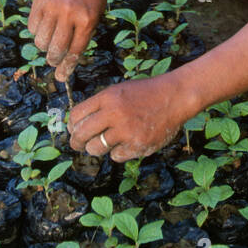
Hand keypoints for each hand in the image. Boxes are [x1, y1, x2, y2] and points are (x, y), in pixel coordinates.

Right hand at [28, 0, 106, 80]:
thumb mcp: (96, 15)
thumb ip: (82, 36)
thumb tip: (65, 62)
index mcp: (87, 19)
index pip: (74, 51)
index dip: (66, 67)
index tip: (61, 77)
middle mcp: (69, 13)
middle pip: (55, 49)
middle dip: (53, 60)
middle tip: (53, 60)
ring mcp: (53, 5)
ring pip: (40, 40)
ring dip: (44, 46)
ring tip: (50, 41)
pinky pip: (32, 26)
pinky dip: (36, 31)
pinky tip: (45, 26)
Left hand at [68, 75, 193, 161]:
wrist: (175, 96)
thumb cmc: (145, 94)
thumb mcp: (119, 91)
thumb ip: (100, 105)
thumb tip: (76, 125)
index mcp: (107, 97)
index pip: (76, 115)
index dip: (72, 126)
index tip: (74, 131)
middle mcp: (114, 113)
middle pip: (81, 134)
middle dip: (76, 142)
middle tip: (78, 145)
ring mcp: (126, 131)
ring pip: (95, 148)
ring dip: (96, 149)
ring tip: (103, 144)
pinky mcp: (138, 145)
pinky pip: (116, 156)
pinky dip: (118, 152)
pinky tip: (126, 143)